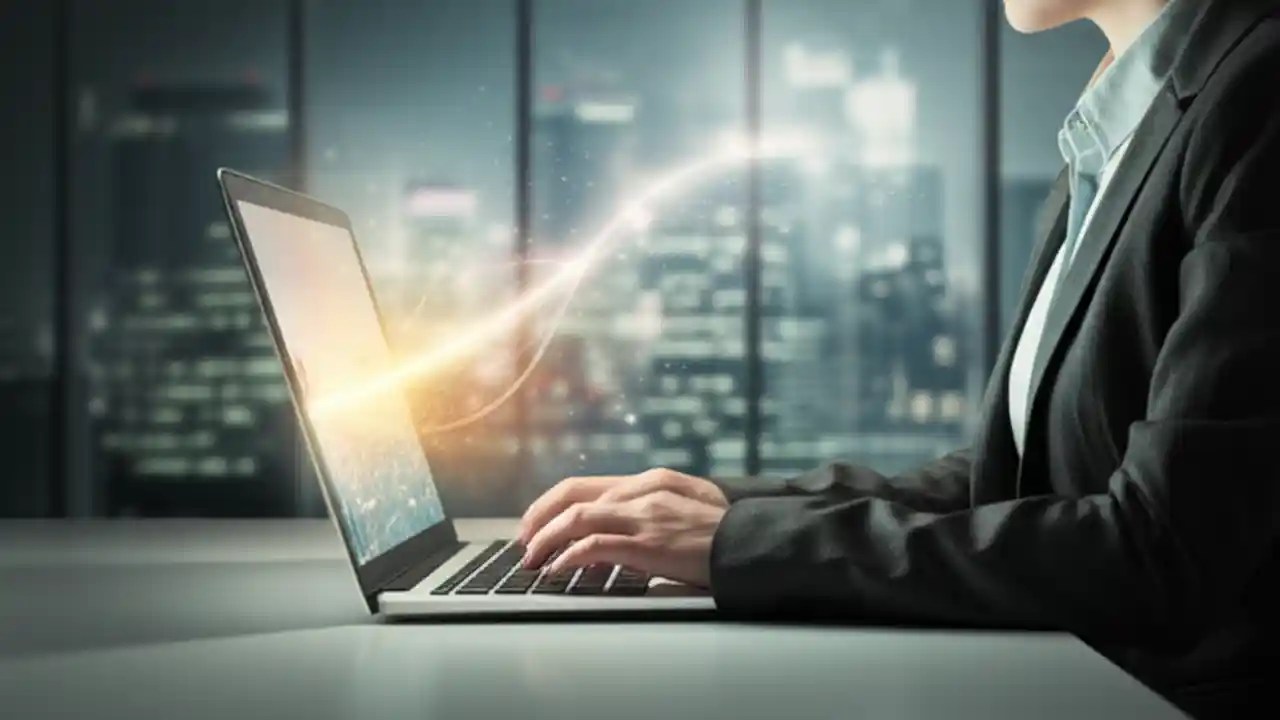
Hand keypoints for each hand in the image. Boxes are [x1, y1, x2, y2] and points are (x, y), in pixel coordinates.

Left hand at [517, 469, 728, 587]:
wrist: (752, 543)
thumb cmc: (726, 531)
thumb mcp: (689, 505)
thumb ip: (655, 509)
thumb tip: (623, 530)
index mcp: (650, 480)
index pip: (587, 485)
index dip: (553, 503)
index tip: (537, 522)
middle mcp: (641, 491)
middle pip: (572, 495)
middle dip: (539, 517)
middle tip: (524, 541)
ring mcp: (643, 516)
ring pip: (575, 518)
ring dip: (546, 539)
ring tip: (531, 559)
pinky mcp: (646, 544)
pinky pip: (593, 546)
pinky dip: (568, 557)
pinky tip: (556, 569)